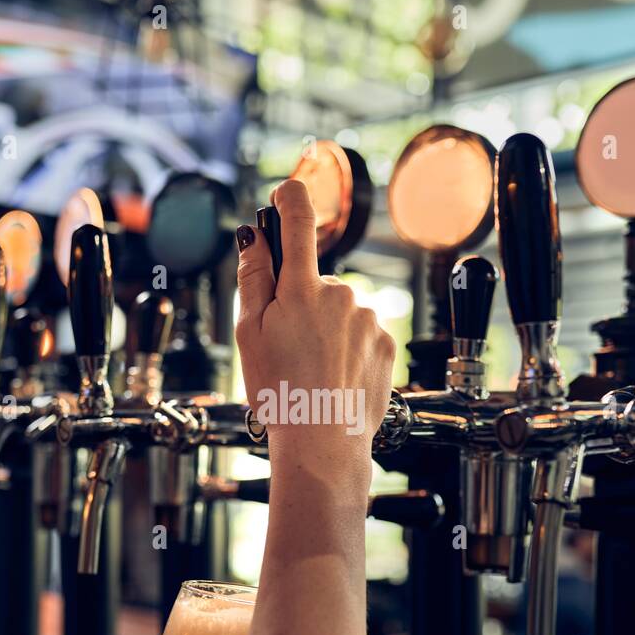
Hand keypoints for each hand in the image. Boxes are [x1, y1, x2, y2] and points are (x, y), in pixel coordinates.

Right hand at [234, 179, 395, 491]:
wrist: (322, 442)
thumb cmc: (279, 392)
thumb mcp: (248, 334)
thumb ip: (253, 279)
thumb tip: (254, 236)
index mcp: (301, 289)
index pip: (298, 220)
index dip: (289, 199)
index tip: (285, 192)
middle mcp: (341, 295)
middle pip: (315, 280)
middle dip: (299, 300)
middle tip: (285, 344)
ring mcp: (368, 318)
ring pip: (339, 308)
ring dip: (325, 326)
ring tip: (312, 368)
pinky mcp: (386, 341)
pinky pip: (361, 331)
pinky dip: (347, 346)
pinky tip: (333, 374)